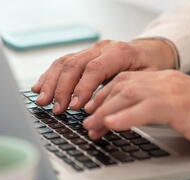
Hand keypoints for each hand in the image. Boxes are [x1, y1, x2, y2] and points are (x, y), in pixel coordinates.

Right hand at [31, 39, 175, 113]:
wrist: (150, 52)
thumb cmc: (149, 68)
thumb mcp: (146, 83)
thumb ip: (124, 99)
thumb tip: (101, 121)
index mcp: (120, 52)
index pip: (95, 69)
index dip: (83, 88)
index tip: (76, 107)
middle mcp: (101, 48)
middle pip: (74, 64)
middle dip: (62, 88)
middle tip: (57, 108)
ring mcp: (90, 50)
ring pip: (64, 62)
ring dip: (51, 83)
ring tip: (42, 101)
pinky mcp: (82, 55)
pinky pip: (61, 63)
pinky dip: (49, 76)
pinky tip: (39, 87)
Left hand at [83, 70, 189, 154]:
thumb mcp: (179, 108)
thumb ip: (154, 107)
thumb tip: (128, 117)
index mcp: (163, 79)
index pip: (124, 81)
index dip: (103, 96)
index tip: (90, 111)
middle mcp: (164, 80)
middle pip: (120, 87)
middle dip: (98, 105)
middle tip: (85, 123)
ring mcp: (171, 90)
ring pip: (126, 95)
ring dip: (104, 112)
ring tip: (90, 127)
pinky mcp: (179, 105)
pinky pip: (144, 108)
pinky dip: (123, 116)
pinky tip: (110, 124)